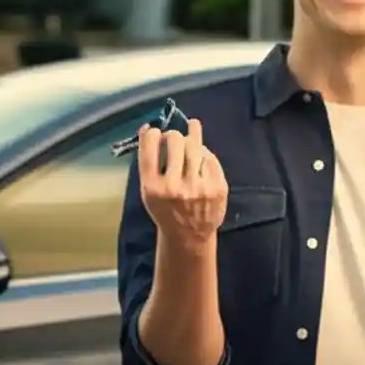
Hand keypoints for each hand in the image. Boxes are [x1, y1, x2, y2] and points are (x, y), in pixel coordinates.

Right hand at [137, 117, 227, 246]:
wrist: (189, 235)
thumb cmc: (165, 209)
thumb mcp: (148, 191)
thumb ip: (148, 163)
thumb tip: (147, 128)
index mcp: (153, 188)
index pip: (149, 148)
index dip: (152, 134)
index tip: (154, 132)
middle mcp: (175, 187)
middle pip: (174, 141)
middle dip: (173, 135)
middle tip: (172, 138)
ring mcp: (199, 188)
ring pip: (195, 146)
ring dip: (190, 139)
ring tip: (189, 137)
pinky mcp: (217, 187)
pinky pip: (210, 157)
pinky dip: (204, 153)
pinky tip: (200, 155)